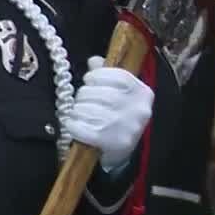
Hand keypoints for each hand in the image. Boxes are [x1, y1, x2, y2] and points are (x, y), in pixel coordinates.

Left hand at [62, 56, 152, 171]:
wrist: (126, 154)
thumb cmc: (119, 118)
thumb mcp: (120, 95)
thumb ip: (107, 75)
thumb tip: (94, 60)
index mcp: (142, 92)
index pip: (114, 74)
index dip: (96, 77)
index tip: (91, 82)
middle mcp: (137, 108)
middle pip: (96, 92)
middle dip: (83, 96)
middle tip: (84, 102)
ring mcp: (126, 126)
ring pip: (85, 109)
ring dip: (77, 111)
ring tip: (81, 115)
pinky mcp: (113, 142)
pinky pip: (81, 127)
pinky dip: (73, 126)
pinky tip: (75, 126)